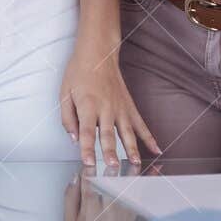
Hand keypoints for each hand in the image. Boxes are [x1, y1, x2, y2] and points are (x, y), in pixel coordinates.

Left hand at [59, 46, 159, 167]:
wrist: (98, 53)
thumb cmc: (78, 72)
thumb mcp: (64, 93)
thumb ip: (67, 118)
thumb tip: (74, 139)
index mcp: (88, 105)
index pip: (86, 131)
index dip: (86, 148)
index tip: (88, 162)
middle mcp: (106, 108)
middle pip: (108, 134)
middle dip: (111, 152)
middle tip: (114, 167)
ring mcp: (120, 107)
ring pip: (127, 132)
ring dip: (131, 149)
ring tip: (136, 163)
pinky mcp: (129, 106)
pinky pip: (141, 124)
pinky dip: (149, 137)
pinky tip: (156, 149)